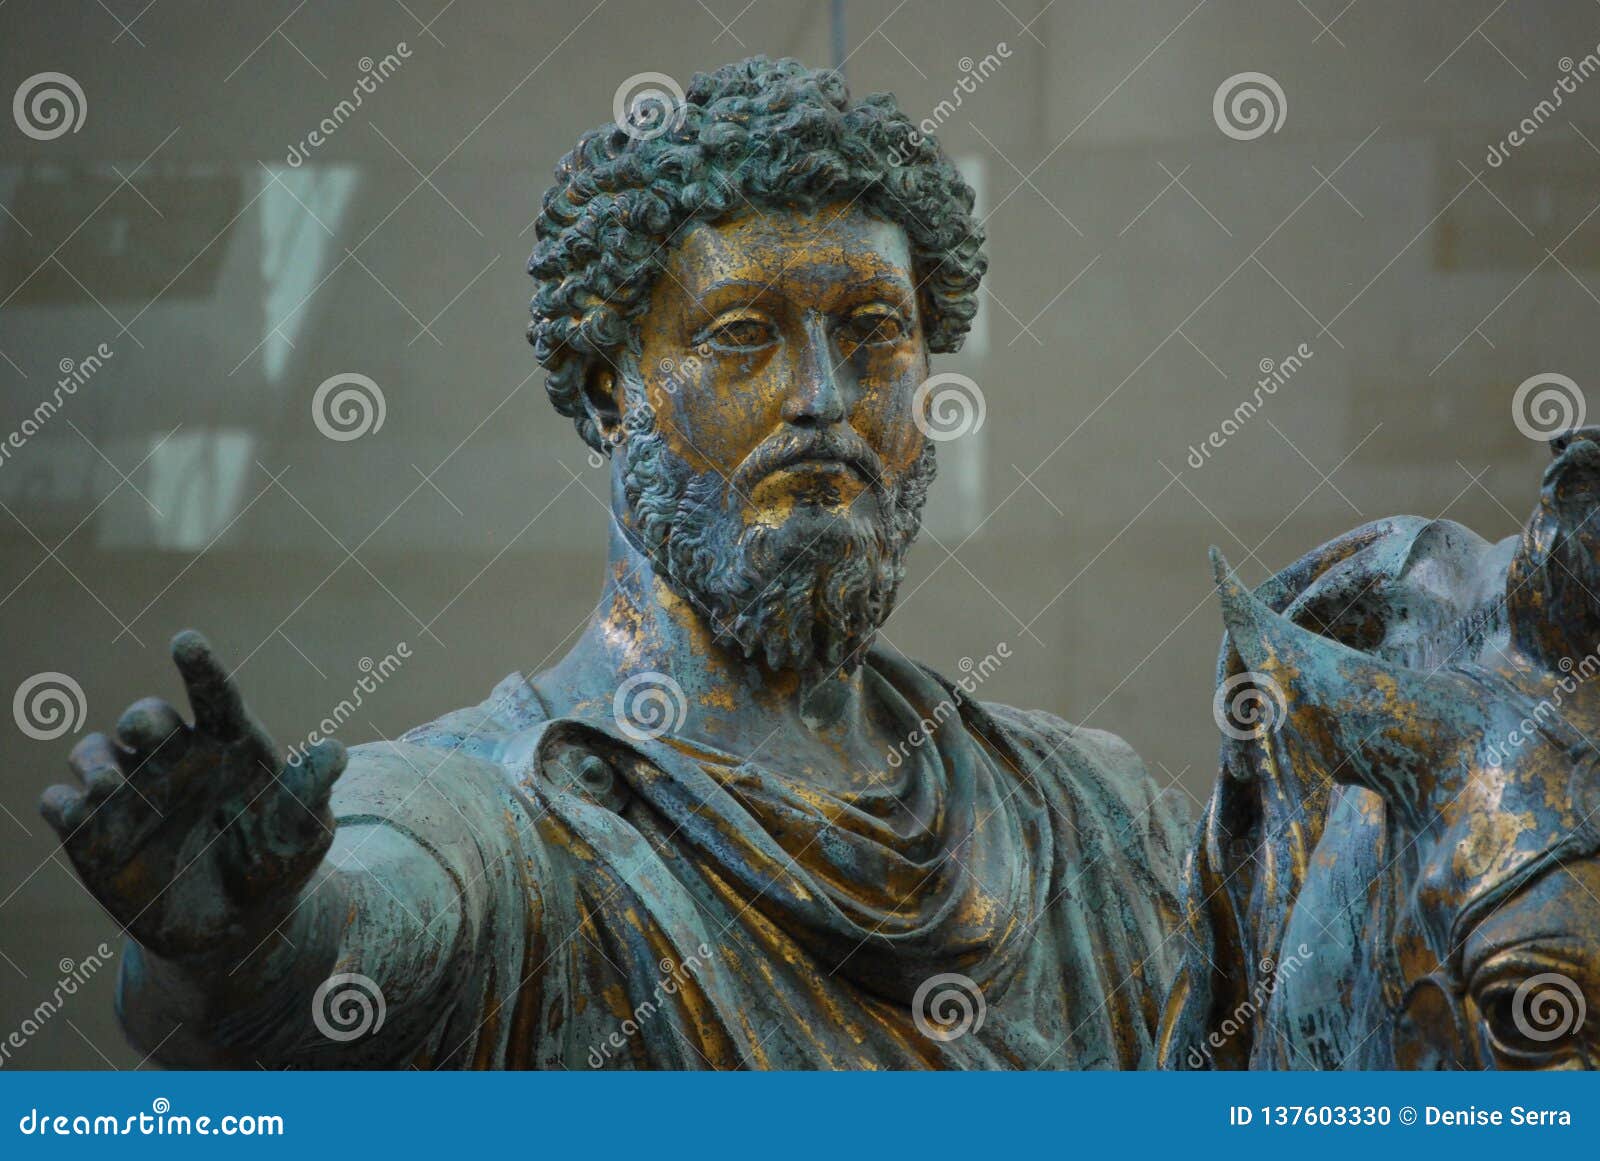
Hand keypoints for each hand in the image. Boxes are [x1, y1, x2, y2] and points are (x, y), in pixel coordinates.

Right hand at [40, 630, 345, 960]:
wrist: (235, 929)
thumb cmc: (276, 864)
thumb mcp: (303, 832)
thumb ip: (311, 793)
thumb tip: (333, 752)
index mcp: (228, 743)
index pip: (213, 693)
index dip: (200, 666)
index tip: (186, 642)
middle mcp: (173, 757)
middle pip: (146, 719)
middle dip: (141, 720)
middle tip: (143, 733)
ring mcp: (129, 792)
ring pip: (93, 752)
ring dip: (95, 761)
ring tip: (113, 786)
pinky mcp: (91, 832)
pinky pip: (61, 803)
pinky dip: (63, 802)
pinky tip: (77, 810)